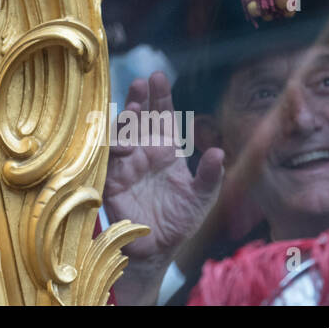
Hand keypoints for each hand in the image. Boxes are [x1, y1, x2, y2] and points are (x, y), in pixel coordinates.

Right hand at [103, 71, 224, 302]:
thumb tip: (219, 152)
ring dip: (127, 120)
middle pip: (140, 117)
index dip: (160, 97)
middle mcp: (144, 151)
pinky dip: (115, 148)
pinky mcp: (112, 180)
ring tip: (135, 108)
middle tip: (142, 81)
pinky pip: (110, 160)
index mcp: (165, 149)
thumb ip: (209, 176)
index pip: (162, 116)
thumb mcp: (201, 199)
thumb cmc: (178, 221)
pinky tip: (124, 142)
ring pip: (123, 133)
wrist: (156, 250)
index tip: (157, 77)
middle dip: (140, 98)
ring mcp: (127, 164)